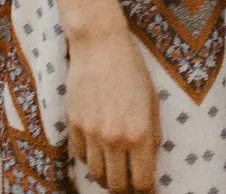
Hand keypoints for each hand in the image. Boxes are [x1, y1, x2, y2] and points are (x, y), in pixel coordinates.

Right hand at [65, 24, 159, 191]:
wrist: (100, 45)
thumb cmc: (132, 68)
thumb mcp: (152, 100)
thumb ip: (152, 133)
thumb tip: (150, 157)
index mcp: (140, 134)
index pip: (142, 180)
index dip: (146, 190)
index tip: (147, 189)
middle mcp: (114, 139)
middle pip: (116, 185)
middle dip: (125, 188)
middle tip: (129, 181)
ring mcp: (91, 133)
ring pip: (96, 174)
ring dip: (106, 176)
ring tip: (113, 170)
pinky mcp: (73, 124)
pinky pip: (80, 155)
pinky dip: (89, 158)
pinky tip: (97, 150)